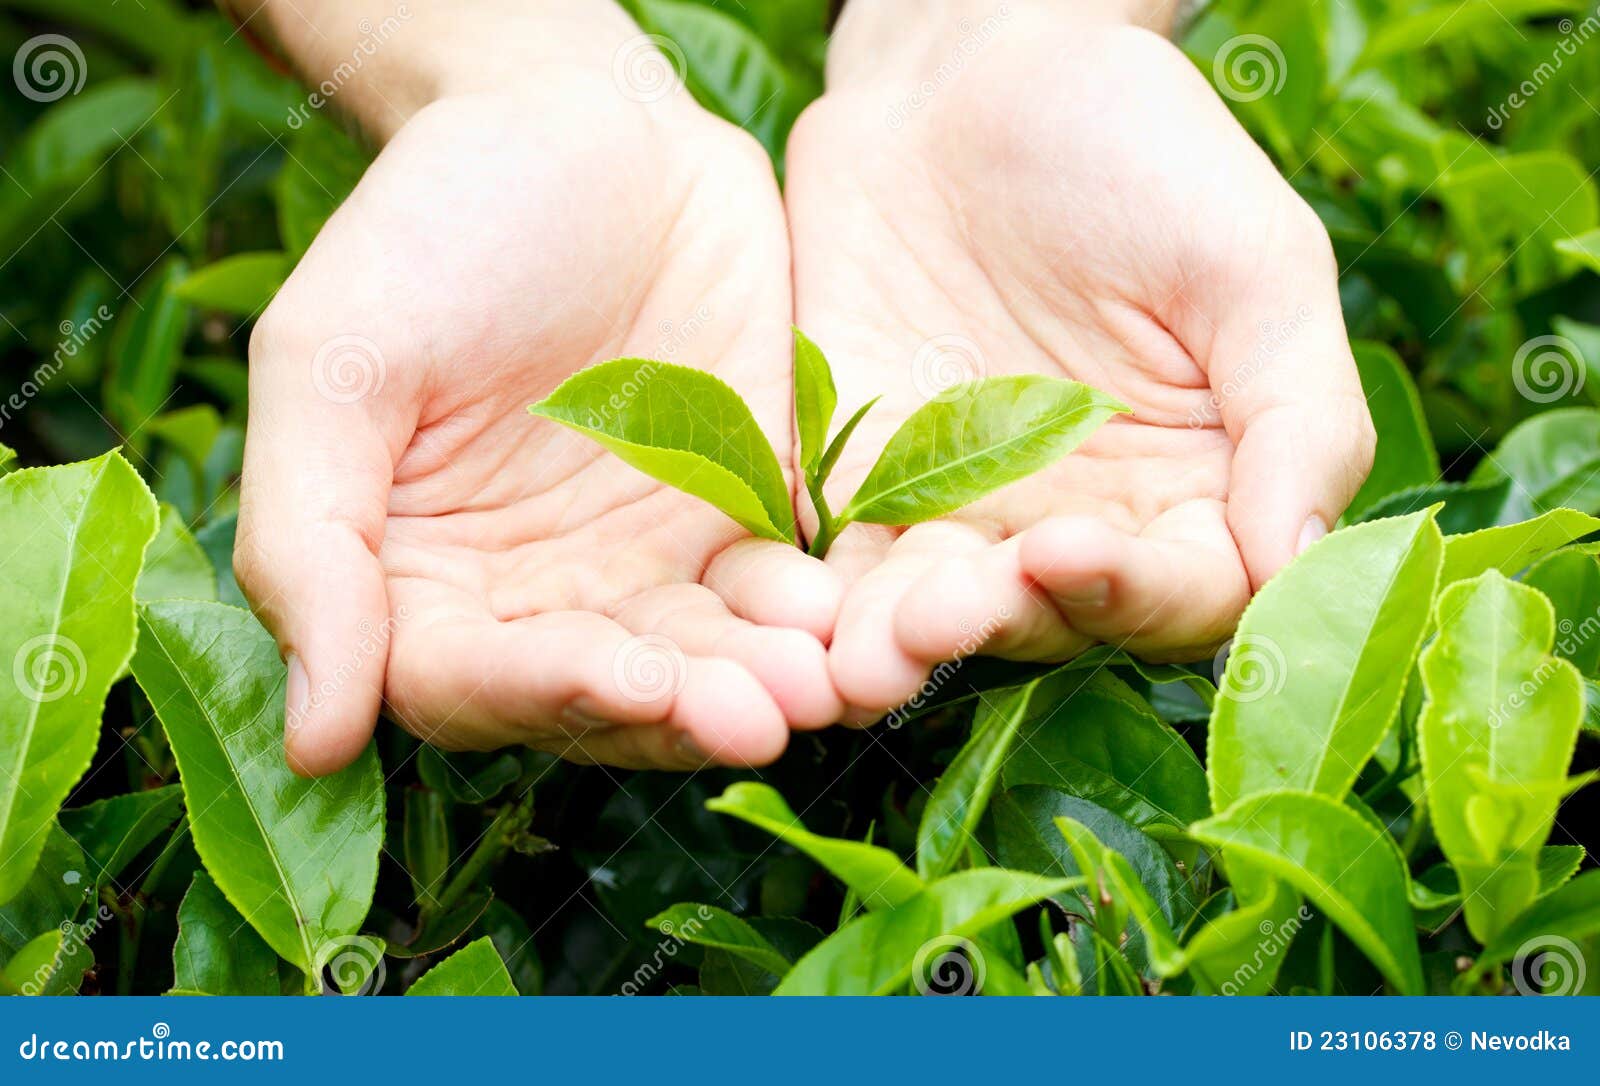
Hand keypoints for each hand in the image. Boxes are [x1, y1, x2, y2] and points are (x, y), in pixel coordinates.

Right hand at [234, 4, 839, 773]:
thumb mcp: (334, 364)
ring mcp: (645, 564)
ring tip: (815, 682)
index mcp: (422, 582)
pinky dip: (806, 613)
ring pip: (701, 662)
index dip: (541, 695)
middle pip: (604, 697)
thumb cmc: (430, 227)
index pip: (469, 685)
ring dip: (756, 681)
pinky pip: (777, 591)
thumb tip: (311, 746)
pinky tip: (840, 612)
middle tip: (755, 717)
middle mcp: (535, 597)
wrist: (580, 125)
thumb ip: (311, 545)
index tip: (617, 682)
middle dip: (678, 710)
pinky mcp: (740, 516)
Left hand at [787, 2, 1374, 717]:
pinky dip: (817, 600)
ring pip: (935, 612)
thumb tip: (1301, 565)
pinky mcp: (857, 481)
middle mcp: (1078, 521)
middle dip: (996, 624)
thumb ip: (1297, 417)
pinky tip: (795, 613)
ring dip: (897, 642)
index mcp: (1194, 490)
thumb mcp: (1253, 264)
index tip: (1071, 554)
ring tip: (862, 654)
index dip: (1134, 595)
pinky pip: (837, 561)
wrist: (968, 81)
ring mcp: (961, 509)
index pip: (1184, 592)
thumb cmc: (1137, 153)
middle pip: (1048, 619)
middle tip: (940, 616)